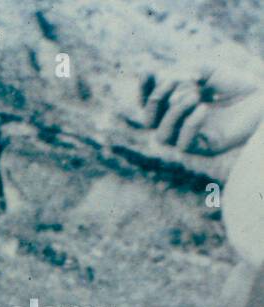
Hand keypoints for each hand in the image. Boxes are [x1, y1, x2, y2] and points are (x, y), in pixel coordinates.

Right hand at [135, 56, 263, 154]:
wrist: (261, 98)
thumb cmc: (234, 84)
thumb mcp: (208, 70)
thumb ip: (186, 71)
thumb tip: (169, 80)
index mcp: (173, 105)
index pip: (146, 103)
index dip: (142, 89)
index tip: (148, 71)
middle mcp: (176, 125)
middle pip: (148, 121)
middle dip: (156, 100)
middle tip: (177, 81)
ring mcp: (188, 138)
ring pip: (161, 136)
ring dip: (173, 113)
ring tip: (194, 95)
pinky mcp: (204, 148)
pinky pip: (183, 144)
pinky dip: (190, 124)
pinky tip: (204, 108)